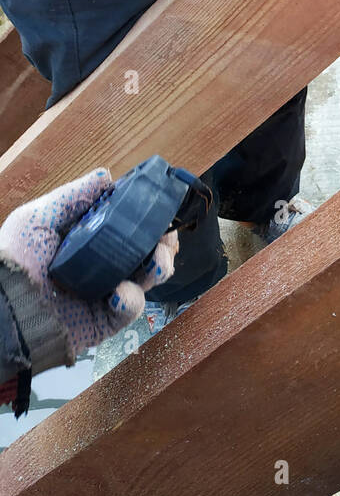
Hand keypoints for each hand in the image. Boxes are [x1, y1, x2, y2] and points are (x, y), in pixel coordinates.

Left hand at [0, 169, 177, 357]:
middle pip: (147, 253)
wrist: (7, 306)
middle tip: (166, 240)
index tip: (162, 211)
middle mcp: (102, 266)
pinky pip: (130, 309)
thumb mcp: (39, 218)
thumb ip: (74, 196)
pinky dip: (131, 299)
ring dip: (158, 267)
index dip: (149, 219)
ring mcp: (105, 294)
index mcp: (89, 240)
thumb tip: (107, 175)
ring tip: (153, 263)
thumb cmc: (17, 258)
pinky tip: (117, 293)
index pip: (128, 228)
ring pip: (147, 280)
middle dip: (164, 245)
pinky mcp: (106, 320)